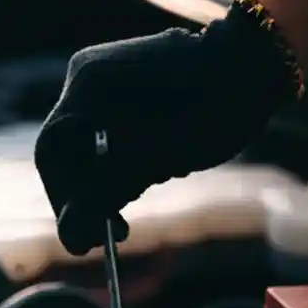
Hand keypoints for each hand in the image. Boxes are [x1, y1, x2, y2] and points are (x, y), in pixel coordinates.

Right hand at [36, 16, 296, 255]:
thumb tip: (71, 238)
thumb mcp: (155, 165)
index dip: (65, 200)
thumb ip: (106, 198)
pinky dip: (121, 160)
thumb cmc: (212, 112)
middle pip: (69, 148)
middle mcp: (88, 74)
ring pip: (88, 142)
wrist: (253, 68)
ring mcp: (106, 74)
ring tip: (135, 208)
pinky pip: (106, 130)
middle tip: (113, 231)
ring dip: (107, 180)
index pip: (54, 152)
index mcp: (88, 85)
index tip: (84, 238)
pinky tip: (147, 177)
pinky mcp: (125, 83)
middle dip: (89, 192)